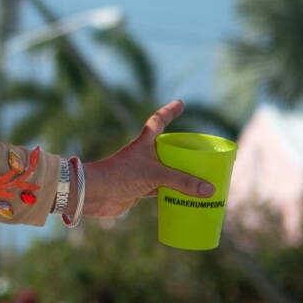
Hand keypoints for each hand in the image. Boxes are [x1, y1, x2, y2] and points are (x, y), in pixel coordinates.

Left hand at [79, 100, 206, 221]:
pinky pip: (164, 189)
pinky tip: (189, 199)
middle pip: (169, 149)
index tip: (181, 103)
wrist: (92, 194)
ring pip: (169, 171)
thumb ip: (182, 181)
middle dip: (184, 150)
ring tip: (204, 177)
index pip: (158, 121)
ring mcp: (143, 172)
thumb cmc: (119, 176)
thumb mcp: (153, 175)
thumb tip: (210, 190)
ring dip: (183, 175)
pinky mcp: (141, 188)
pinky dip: (176, 193)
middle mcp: (145, 155)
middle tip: (204, 152)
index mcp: (144, 143)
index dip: (169, 111)